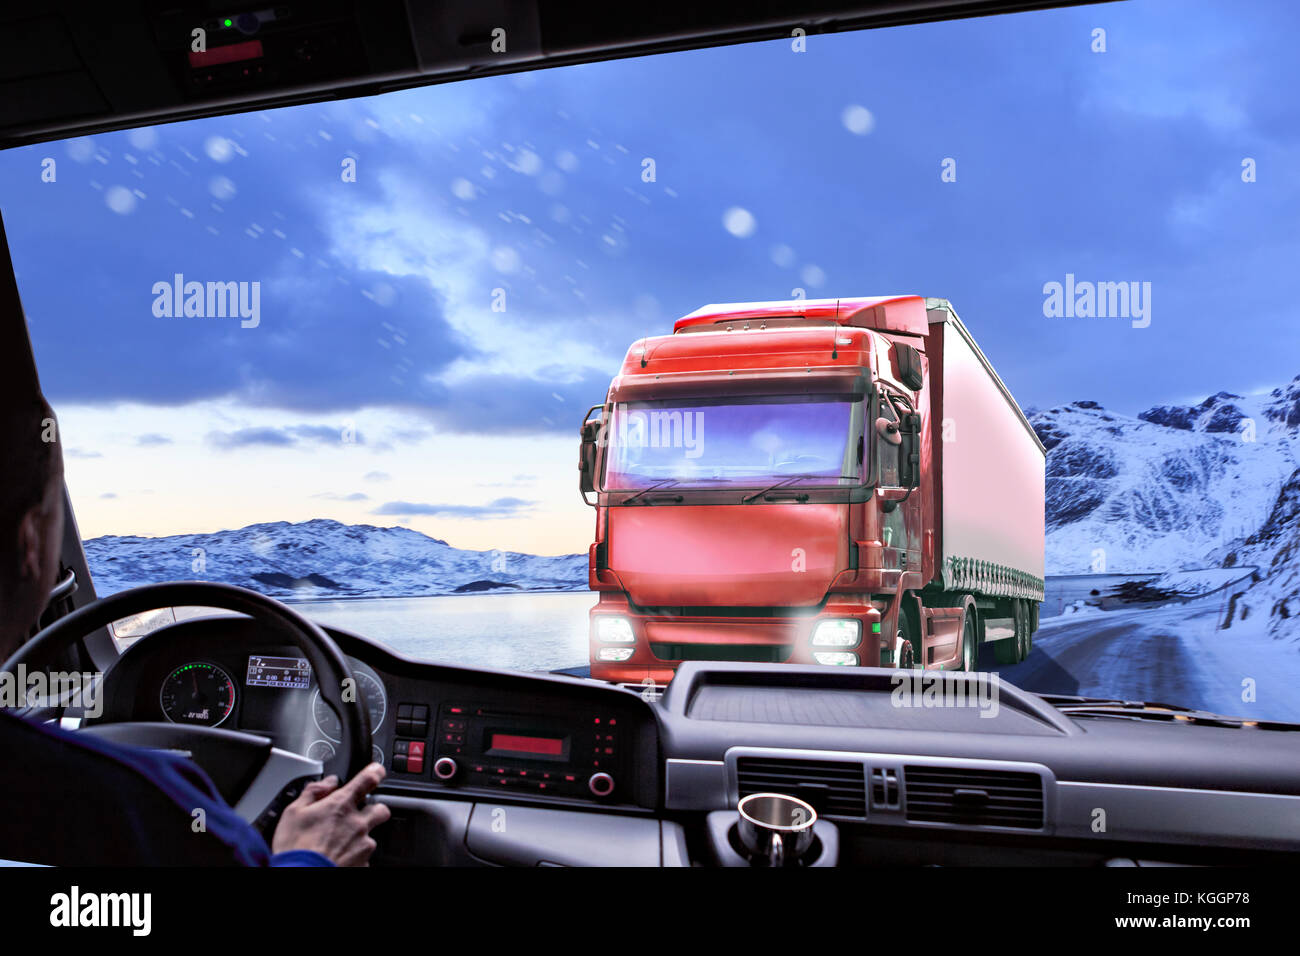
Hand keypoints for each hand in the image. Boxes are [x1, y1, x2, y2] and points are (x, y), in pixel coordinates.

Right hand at [271, 762, 391, 865]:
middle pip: (381, 809)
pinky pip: (363, 858)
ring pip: (370, 836)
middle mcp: (357, 824)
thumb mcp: (294, 812)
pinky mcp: (363, 864)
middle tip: (358, 816)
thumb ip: (313, 792)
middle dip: (374, 810)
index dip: (375, 772)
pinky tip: (338, 859)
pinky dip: (353, 857)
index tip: (377, 771)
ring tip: (337, 845)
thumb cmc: (295, 848)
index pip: (368, 780)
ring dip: (358, 838)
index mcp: (341, 805)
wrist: (300, 875)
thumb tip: (328, 782)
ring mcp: (362, 846)